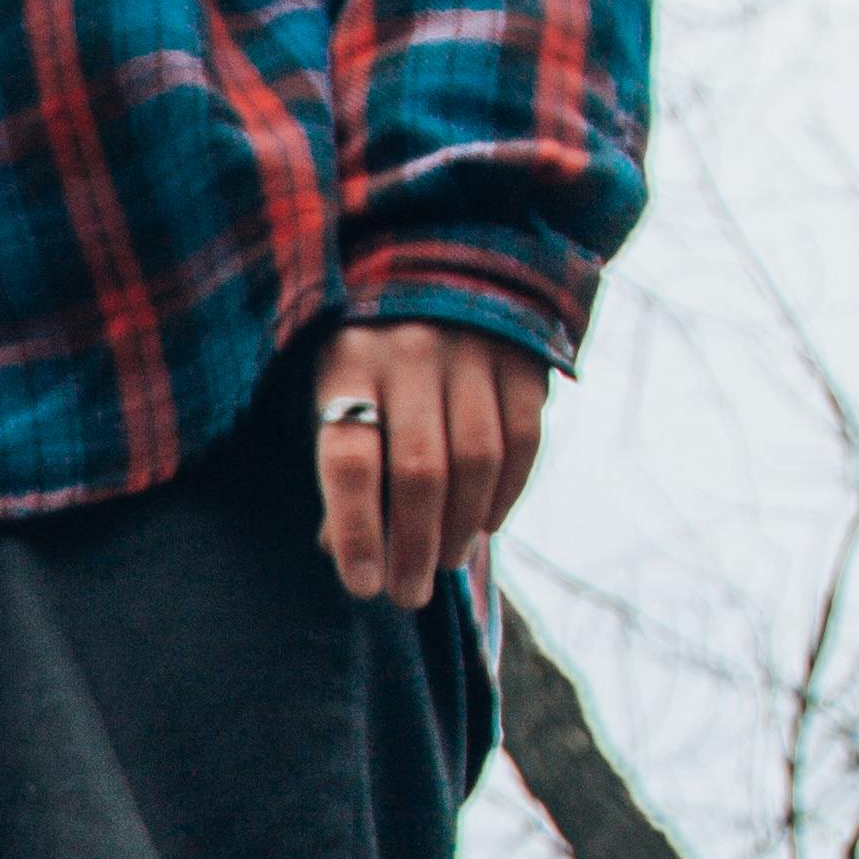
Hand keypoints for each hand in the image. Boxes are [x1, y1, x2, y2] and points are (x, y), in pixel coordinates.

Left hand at [310, 320, 548, 608]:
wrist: (438, 263)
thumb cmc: (370, 354)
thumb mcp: (335, 391)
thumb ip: (343, 465)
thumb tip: (341, 554)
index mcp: (348, 361)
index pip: (352, 459)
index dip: (356, 531)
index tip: (364, 587)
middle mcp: (411, 351)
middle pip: (420, 470)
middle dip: (414, 547)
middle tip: (409, 596)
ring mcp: (473, 348)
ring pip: (477, 461)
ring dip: (462, 529)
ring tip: (444, 566)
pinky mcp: (523, 356)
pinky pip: (523, 440)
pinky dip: (507, 495)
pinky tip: (485, 527)